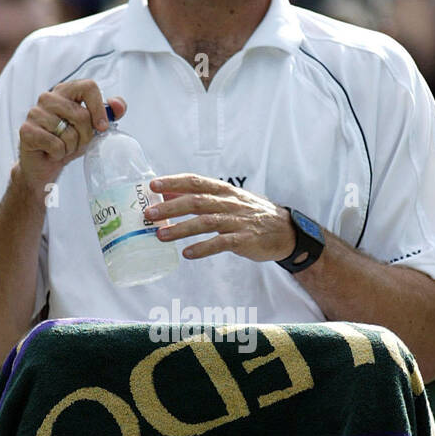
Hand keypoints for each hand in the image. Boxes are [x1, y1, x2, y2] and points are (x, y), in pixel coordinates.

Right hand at [17, 80, 126, 197]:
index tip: (102, 127)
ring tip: (63, 147)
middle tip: (77, 143)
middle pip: (81, 115)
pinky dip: (59, 154)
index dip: (99, 108)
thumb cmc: (68, 141)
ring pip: (69, 133)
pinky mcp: (26, 130)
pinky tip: (52, 152)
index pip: (89, 87)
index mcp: (65, 91)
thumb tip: (119, 106)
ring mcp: (35, 112)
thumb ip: (107, 113)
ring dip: (71, 147)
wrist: (44, 164)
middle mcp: (48, 97)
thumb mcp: (91, 127)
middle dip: (85, 136)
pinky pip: (56, 145)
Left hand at [145, 174, 296, 262]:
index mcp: (224, 191)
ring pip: (205, 222)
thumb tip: (169, 196)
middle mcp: (229, 203)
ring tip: (161, 235)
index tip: (153, 185)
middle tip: (150, 214)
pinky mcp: (243, 239)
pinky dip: (203, 248)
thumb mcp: (229, 201)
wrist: (284, 231)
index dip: (174, 182)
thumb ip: (202, 198)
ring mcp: (237, 221)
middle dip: (171, 207)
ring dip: (181, 229)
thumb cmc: (250, 215)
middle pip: (196, 201)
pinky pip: (221, 243)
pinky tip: (188, 253)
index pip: (196, 182)